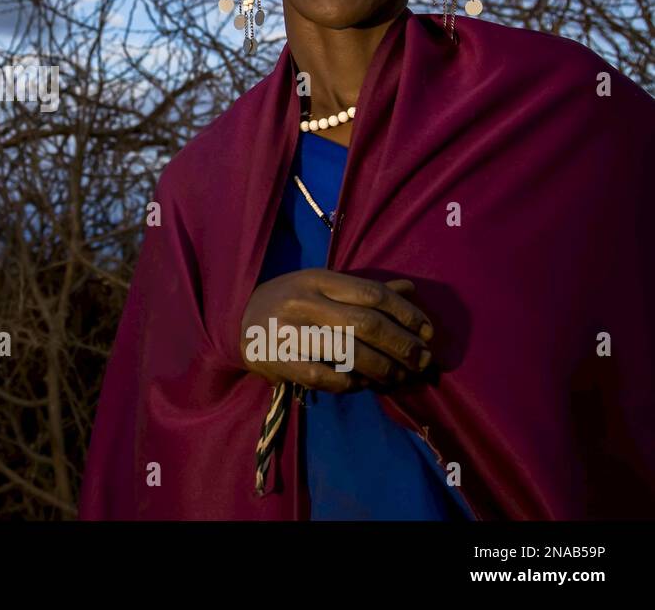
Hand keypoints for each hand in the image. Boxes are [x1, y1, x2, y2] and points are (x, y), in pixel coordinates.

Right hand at [239, 268, 433, 392]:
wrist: (236, 320)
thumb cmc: (289, 302)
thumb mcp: (322, 287)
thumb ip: (364, 291)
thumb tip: (410, 290)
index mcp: (317, 279)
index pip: (372, 293)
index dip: (406, 314)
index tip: (428, 331)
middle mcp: (304, 302)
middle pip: (366, 324)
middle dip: (402, 345)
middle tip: (423, 360)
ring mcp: (289, 332)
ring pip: (348, 352)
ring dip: (382, 369)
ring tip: (399, 376)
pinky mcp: (279, 361)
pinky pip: (324, 376)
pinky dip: (350, 382)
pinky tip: (362, 383)